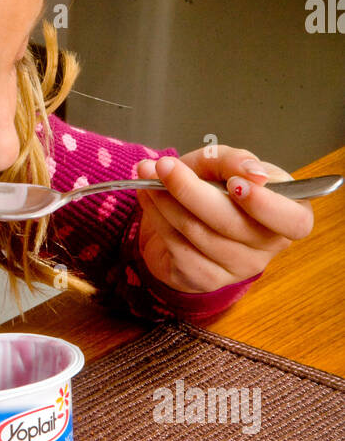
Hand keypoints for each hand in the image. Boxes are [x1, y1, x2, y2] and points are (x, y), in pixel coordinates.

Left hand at [133, 146, 313, 293]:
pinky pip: (176, 245)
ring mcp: (238, 268)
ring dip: (165, 199)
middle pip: (230, 223)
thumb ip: (234, 161)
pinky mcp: (206, 279)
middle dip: (190, 190)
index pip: (293, 221)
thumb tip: (252, 173)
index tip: (235, 183)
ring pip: (196, 232)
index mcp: (289, 213)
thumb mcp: (225, 164)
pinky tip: (149, 197)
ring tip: (148, 174)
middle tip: (164, 165)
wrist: (188, 216)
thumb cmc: (217, 186)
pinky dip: (157, 215)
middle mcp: (269, 246)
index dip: (265, 206)